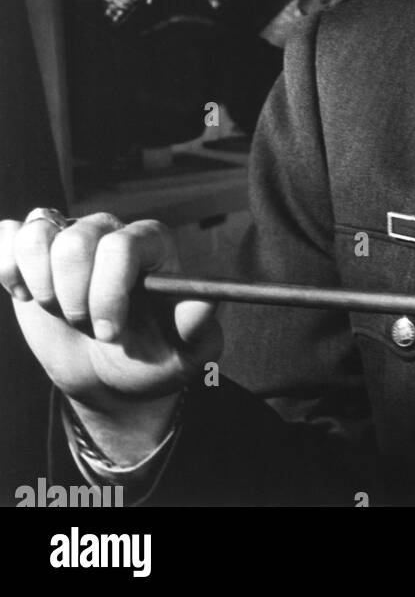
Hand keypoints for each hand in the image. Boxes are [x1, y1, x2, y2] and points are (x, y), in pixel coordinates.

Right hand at [0, 212, 220, 446]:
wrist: (110, 375)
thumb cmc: (153, 355)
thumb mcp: (187, 350)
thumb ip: (198, 325)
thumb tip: (203, 299)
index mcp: (152, 244)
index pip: (119, 247)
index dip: (107, 294)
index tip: (108, 333)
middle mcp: (110, 230)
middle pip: (75, 242)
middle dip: (73, 297)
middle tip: (84, 324)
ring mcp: (70, 236)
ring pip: (37, 232)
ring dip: (40, 284)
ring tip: (57, 308)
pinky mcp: (34, 252)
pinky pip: (8, 235)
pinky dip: (7, 266)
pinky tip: (24, 294)